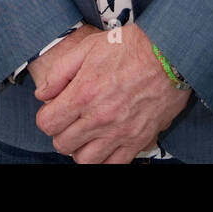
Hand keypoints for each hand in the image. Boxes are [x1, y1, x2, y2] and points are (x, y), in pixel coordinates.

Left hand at [35, 22, 190, 163]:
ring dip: (80, 148)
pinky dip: (104, 159)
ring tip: (87, 132)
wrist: (170, 53)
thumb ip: (61, 72)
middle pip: (62, 144)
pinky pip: (112, 165)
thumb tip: (42, 94)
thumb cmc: (130, 46)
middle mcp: (98, 118)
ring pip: (84, 160)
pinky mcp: (137, 141)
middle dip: (61, 131)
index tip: (55, 107)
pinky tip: (104, 142)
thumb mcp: (89, 47)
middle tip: (71, 118)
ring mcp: (118, 133)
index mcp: (83, 92)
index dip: (47, 115)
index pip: (47, 123)